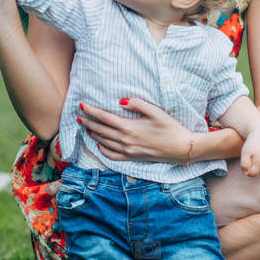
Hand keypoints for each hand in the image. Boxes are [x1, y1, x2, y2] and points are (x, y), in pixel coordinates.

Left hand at [76, 96, 191, 162]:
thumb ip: (137, 104)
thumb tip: (121, 101)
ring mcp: (128, 151)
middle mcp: (125, 140)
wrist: (181, 148)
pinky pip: (112, 155)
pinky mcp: (133, 158)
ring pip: (104, 142)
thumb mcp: (155, 111)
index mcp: (129, 127)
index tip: (81, 105)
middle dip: (88, 122)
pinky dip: (103, 149)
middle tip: (78, 116)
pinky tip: (99, 144)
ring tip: (86, 127)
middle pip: (100, 130)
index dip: (91, 111)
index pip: (104, 117)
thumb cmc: (170, 127)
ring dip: (93, 134)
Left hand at [240, 129, 259, 175]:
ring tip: (255, 155)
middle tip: (250, 157)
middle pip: (258, 172)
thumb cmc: (251, 144)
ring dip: (258, 164)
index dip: (247, 170)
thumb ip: (244, 164)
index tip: (245, 162)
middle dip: (253, 167)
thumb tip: (246, 173)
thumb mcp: (245, 152)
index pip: (252, 174)